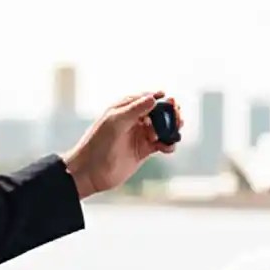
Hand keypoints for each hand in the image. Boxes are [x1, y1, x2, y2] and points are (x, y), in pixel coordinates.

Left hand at [61, 91, 183, 199]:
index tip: (171, 101)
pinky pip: (161, 144)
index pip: (146, 99)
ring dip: (171, 129)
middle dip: (170, 114)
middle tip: (178, 119)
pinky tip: (168, 148)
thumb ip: (134, 110)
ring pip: (162, 128)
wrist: (90, 172)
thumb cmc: (97, 144)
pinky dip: (168, 145)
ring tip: (176, 133)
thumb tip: (153, 98)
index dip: (160, 99)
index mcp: (124, 109)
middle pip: (158, 113)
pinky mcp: (143, 151)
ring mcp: (139, 136)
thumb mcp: (115, 123)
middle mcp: (133, 121)